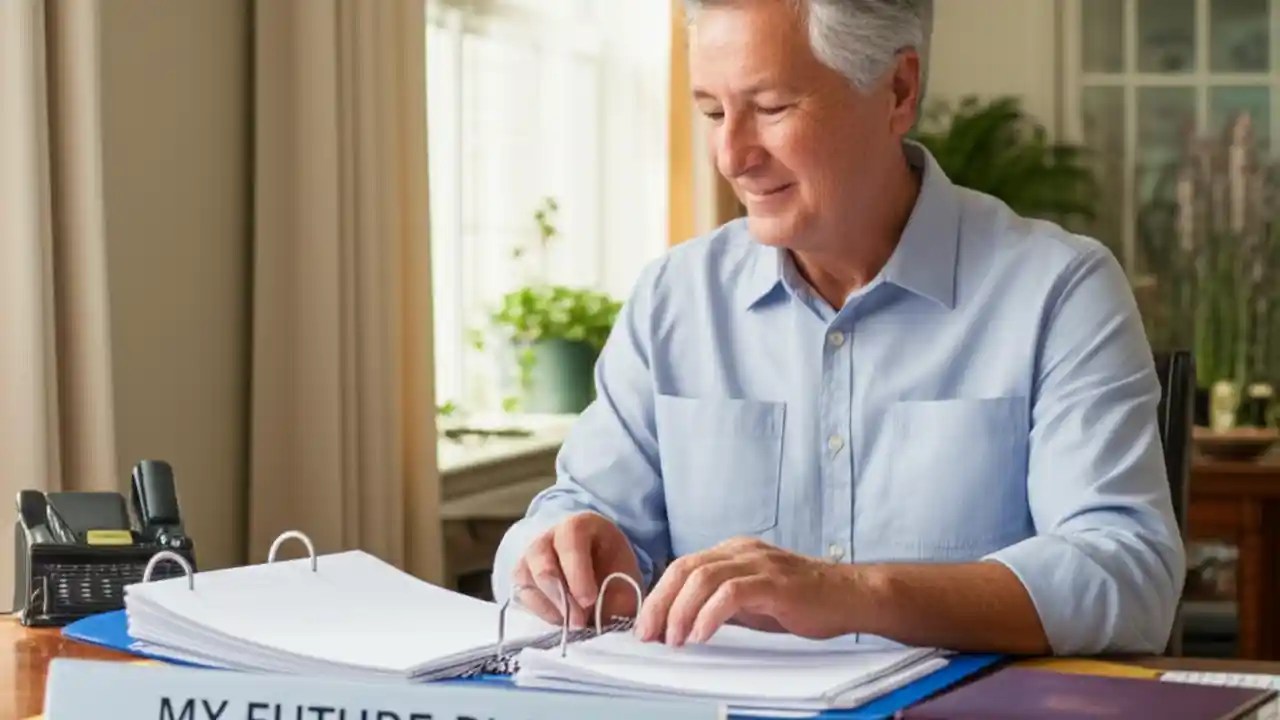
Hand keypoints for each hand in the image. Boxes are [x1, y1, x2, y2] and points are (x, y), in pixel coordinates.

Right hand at [512, 511, 641, 628]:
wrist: (603, 578)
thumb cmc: (615, 574)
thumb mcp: (626, 580)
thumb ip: (615, 596)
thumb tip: (598, 617)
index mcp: (580, 525)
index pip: (570, 540)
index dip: (577, 572)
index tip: (589, 600)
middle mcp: (550, 536)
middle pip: (541, 559)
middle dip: (560, 595)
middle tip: (579, 622)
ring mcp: (532, 556)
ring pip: (526, 577)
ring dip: (548, 606)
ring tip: (571, 624)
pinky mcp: (523, 578)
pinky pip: (522, 595)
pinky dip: (541, 612)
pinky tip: (561, 620)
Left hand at [634, 537, 853, 645]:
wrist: (850, 595)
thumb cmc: (802, 600)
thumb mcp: (752, 599)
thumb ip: (720, 602)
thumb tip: (681, 621)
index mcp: (732, 552)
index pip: (682, 566)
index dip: (658, 595)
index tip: (645, 625)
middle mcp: (740, 551)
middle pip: (685, 568)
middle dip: (660, 603)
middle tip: (648, 634)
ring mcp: (758, 563)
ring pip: (703, 577)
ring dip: (681, 611)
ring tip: (674, 639)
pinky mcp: (774, 582)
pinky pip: (731, 592)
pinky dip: (710, 614)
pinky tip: (701, 635)